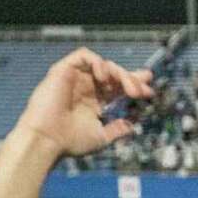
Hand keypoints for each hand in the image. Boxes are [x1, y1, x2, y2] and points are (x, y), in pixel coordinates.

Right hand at [14, 48, 155, 158]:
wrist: (47, 140)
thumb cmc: (69, 142)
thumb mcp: (101, 137)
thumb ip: (117, 129)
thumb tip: (133, 125)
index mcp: (94, 101)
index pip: (117, 87)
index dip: (135, 85)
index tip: (150, 91)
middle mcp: (86, 87)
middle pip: (115, 73)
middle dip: (132, 79)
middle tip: (142, 92)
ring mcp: (75, 78)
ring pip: (104, 64)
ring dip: (119, 73)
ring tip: (127, 89)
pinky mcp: (64, 70)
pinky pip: (84, 56)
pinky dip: (98, 63)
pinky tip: (105, 79)